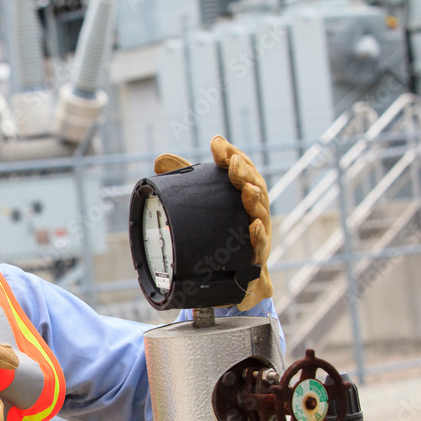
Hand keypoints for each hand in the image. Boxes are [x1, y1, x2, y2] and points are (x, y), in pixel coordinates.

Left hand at [153, 135, 272, 310]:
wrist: (230, 276)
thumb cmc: (221, 231)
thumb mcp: (202, 203)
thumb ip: (185, 181)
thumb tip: (160, 160)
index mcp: (241, 192)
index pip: (240, 168)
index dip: (230, 154)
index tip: (216, 144)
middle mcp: (252, 208)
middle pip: (254, 185)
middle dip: (244, 172)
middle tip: (232, 162)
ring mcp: (257, 230)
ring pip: (261, 211)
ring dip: (255, 198)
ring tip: (246, 189)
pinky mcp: (256, 255)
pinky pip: (260, 244)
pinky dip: (259, 234)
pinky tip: (254, 226)